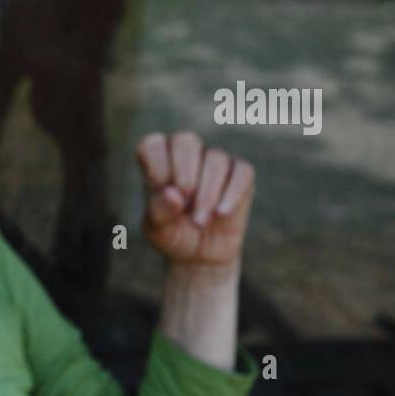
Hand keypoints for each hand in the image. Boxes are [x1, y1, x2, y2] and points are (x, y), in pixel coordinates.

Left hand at [135, 131, 255, 271]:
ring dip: (207, 193)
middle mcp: (186, 154)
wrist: (199, 253)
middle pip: (185, 141)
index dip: (157, 167)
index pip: (152, 145)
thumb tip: (174, 194)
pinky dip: (232, 193)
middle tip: (184, 204)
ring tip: (200, 221)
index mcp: (158, 162)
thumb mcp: (157, 230)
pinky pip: (242, 171)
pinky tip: (222, 213)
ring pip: (216, 159)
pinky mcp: (240, 174)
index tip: (160, 192)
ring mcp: (214, 161)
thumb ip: (159, 211)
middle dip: (185, 175)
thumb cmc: (172, 234)